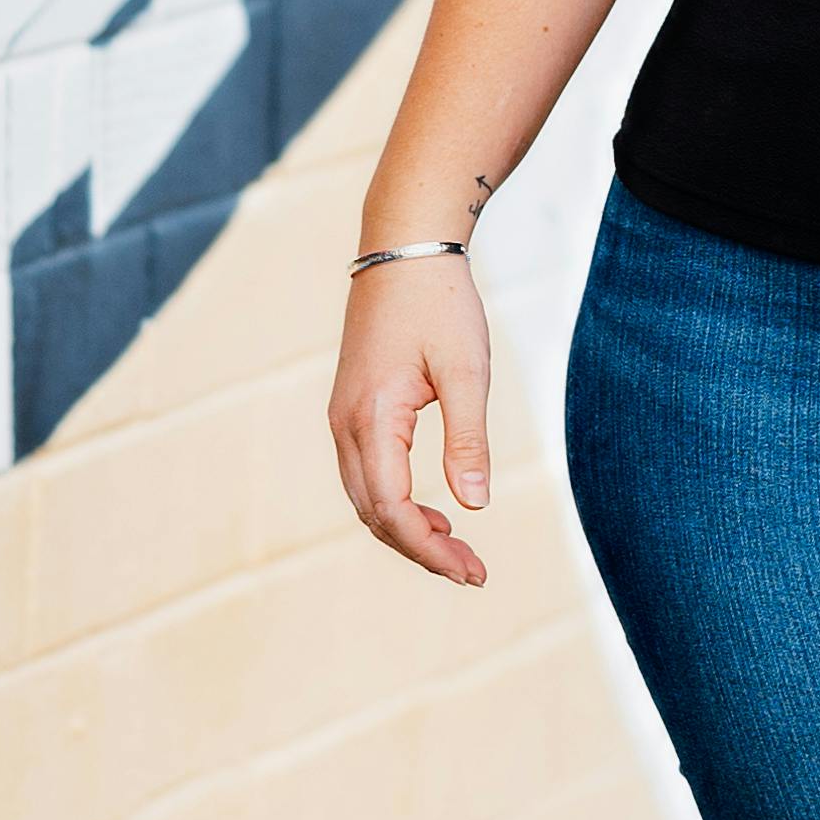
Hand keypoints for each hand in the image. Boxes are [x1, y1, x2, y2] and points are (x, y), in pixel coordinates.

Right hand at [328, 253, 497, 588]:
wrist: (404, 247)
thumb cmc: (440, 303)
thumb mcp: (466, 370)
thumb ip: (468, 440)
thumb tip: (476, 506)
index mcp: (372, 419)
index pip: (392, 510)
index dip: (430, 550)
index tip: (473, 572)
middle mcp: (345, 424)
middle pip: (373, 514)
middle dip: (421, 550)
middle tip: (473, 572)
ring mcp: (343, 417)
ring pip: (366, 498)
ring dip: (406, 531)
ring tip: (457, 549)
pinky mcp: (352, 408)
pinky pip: (366, 475)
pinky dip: (395, 504)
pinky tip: (434, 512)